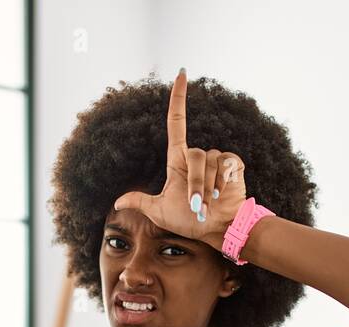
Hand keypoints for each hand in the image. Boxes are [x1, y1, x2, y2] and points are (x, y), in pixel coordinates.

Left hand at [113, 67, 247, 251]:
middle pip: (194, 155)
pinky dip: (223, 182)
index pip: (177, 122)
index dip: (178, 97)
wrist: (217, 230)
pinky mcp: (232, 165)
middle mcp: (196, 156)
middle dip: (194, 183)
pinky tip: (223, 193)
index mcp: (178, 160)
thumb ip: (140, 202)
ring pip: (209, 161)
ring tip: (209, 203)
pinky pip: (226, 164)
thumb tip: (117, 202)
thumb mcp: (159, 212)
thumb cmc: (189, 222)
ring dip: (207, 187)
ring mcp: (215, 160)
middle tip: (197, 206)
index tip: (181, 73)